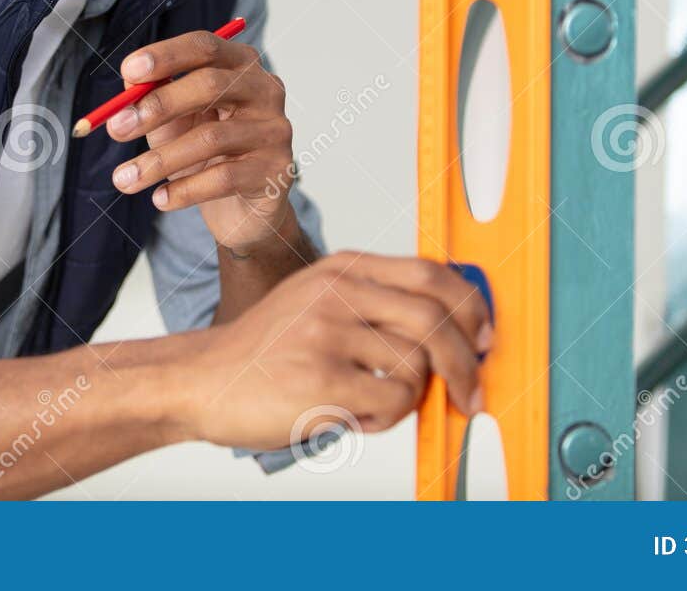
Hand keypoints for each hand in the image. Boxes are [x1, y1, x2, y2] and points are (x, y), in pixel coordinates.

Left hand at [106, 28, 297, 255]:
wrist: (243, 209)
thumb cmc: (205, 154)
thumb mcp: (174, 120)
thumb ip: (153, 97)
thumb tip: (129, 83)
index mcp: (238, 64)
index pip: (205, 46)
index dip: (166, 55)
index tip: (129, 71)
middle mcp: (264, 90)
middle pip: (210, 85)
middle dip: (157, 106)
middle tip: (116, 129)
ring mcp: (274, 130)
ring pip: (211, 138)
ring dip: (159, 160)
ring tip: (124, 179)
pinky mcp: (276, 171)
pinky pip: (223, 178)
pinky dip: (184, 190)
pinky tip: (160, 199)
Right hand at [175, 251, 493, 449]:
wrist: (202, 379)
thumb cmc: (266, 351)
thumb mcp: (318, 301)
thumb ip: (375, 304)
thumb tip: (454, 330)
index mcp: (343, 269)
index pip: (431, 274)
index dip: (471, 308)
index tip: (483, 337)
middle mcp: (337, 291)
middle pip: (436, 318)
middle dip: (467, 363)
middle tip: (471, 392)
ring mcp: (328, 333)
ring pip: (417, 366)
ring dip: (409, 397)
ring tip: (373, 402)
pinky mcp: (321, 378)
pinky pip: (392, 401)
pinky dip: (385, 417)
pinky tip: (352, 414)